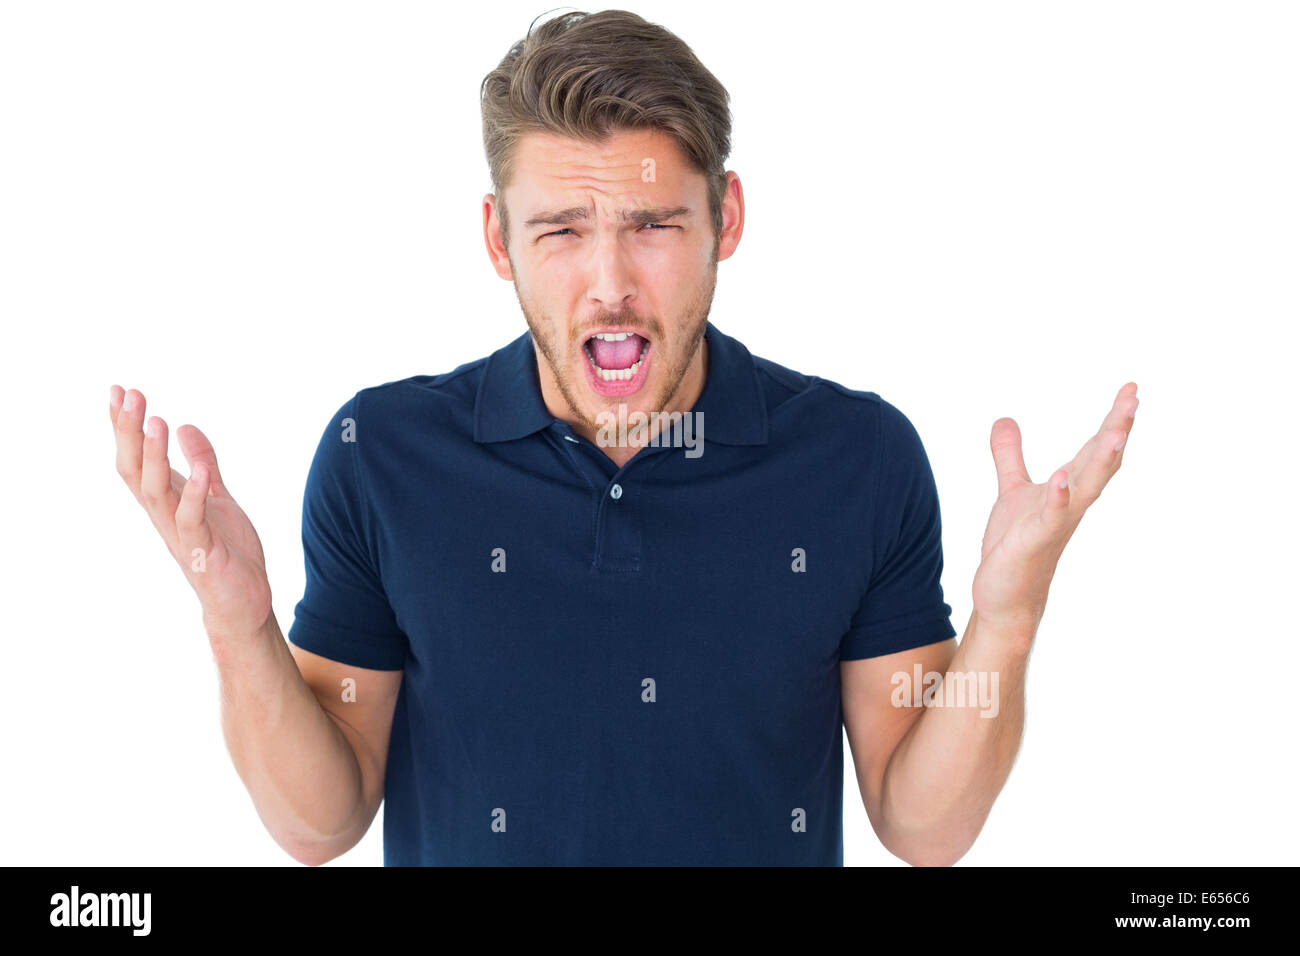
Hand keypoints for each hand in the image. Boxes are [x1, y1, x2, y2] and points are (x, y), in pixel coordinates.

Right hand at [110, 386, 272, 641]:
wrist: (243, 603)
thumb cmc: (228, 552)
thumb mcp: (219, 498)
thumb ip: (203, 463)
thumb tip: (186, 426)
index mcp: (167, 502)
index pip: (136, 459)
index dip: (126, 427)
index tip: (120, 390)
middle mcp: (165, 517)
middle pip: (135, 471)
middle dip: (129, 433)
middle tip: (128, 394)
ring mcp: (181, 536)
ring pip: (156, 494)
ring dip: (156, 458)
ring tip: (158, 422)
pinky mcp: (204, 553)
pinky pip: (194, 522)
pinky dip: (197, 496)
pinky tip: (204, 472)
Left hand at [972, 382, 1137, 635]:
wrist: (1006, 596)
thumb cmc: (1015, 546)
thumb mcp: (1012, 491)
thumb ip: (1010, 456)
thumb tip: (1005, 419)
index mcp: (1069, 488)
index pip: (1095, 447)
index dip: (1113, 419)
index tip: (1131, 387)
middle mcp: (1071, 503)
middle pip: (1100, 461)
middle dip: (1117, 430)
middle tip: (1134, 398)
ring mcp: (1057, 523)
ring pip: (1087, 487)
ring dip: (1101, 460)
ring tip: (1116, 431)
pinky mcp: (1035, 541)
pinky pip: (1051, 517)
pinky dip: (1058, 497)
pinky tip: (1060, 477)